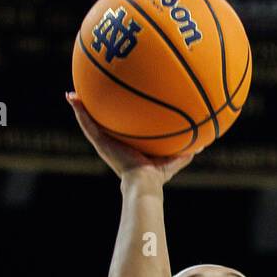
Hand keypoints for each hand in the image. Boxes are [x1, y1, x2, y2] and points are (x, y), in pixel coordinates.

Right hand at [66, 91, 197, 185]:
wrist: (143, 183)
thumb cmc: (156, 176)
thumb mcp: (174, 158)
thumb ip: (187, 150)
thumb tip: (206, 143)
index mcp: (128, 146)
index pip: (121, 130)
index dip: (118, 119)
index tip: (116, 107)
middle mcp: (113, 144)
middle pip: (103, 124)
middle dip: (96, 111)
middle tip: (88, 95)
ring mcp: (104, 143)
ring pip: (89, 122)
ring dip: (80, 108)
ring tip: (71, 93)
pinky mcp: (99, 142)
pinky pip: (87, 124)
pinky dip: (79, 111)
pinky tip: (71, 98)